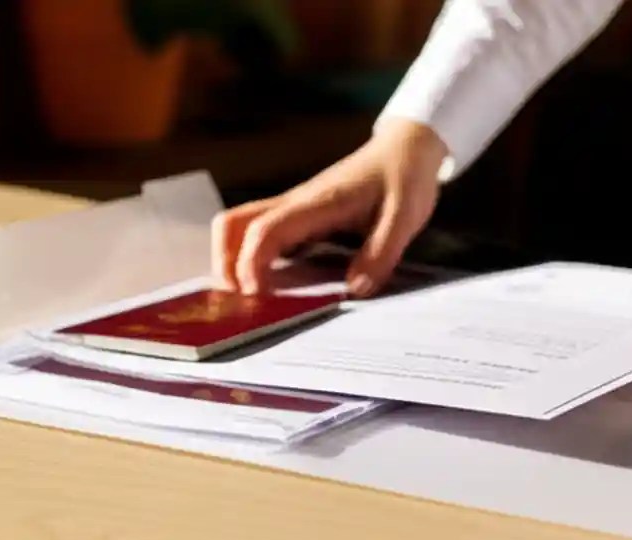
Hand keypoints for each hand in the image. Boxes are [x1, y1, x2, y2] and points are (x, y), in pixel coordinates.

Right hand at [212, 118, 447, 296]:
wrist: (406, 149)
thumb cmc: (405, 178)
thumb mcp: (405, 217)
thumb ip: (382, 252)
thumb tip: (355, 289)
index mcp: (316, 204)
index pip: (265, 230)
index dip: (252, 264)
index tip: (258, 294)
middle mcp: (295, 204)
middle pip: (233, 224)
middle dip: (226, 262)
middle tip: (242, 299)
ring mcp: (294, 208)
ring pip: (240, 227)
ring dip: (232, 259)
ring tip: (251, 295)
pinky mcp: (300, 215)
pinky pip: (261, 233)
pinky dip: (251, 257)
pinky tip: (270, 283)